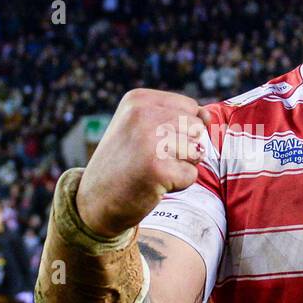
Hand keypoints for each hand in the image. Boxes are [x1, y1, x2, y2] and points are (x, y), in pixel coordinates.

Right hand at [76, 89, 210, 237]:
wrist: (94, 202)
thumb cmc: (125, 164)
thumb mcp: (143, 128)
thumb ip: (178, 117)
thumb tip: (208, 117)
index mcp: (137, 100)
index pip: (189, 107)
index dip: (180, 130)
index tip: (150, 142)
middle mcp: (142, 115)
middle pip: (196, 128)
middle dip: (184, 148)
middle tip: (153, 159)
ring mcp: (149, 141)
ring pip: (198, 150)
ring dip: (182, 166)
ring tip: (153, 170)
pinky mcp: (157, 169)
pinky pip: (191, 175)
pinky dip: (178, 184)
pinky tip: (153, 184)